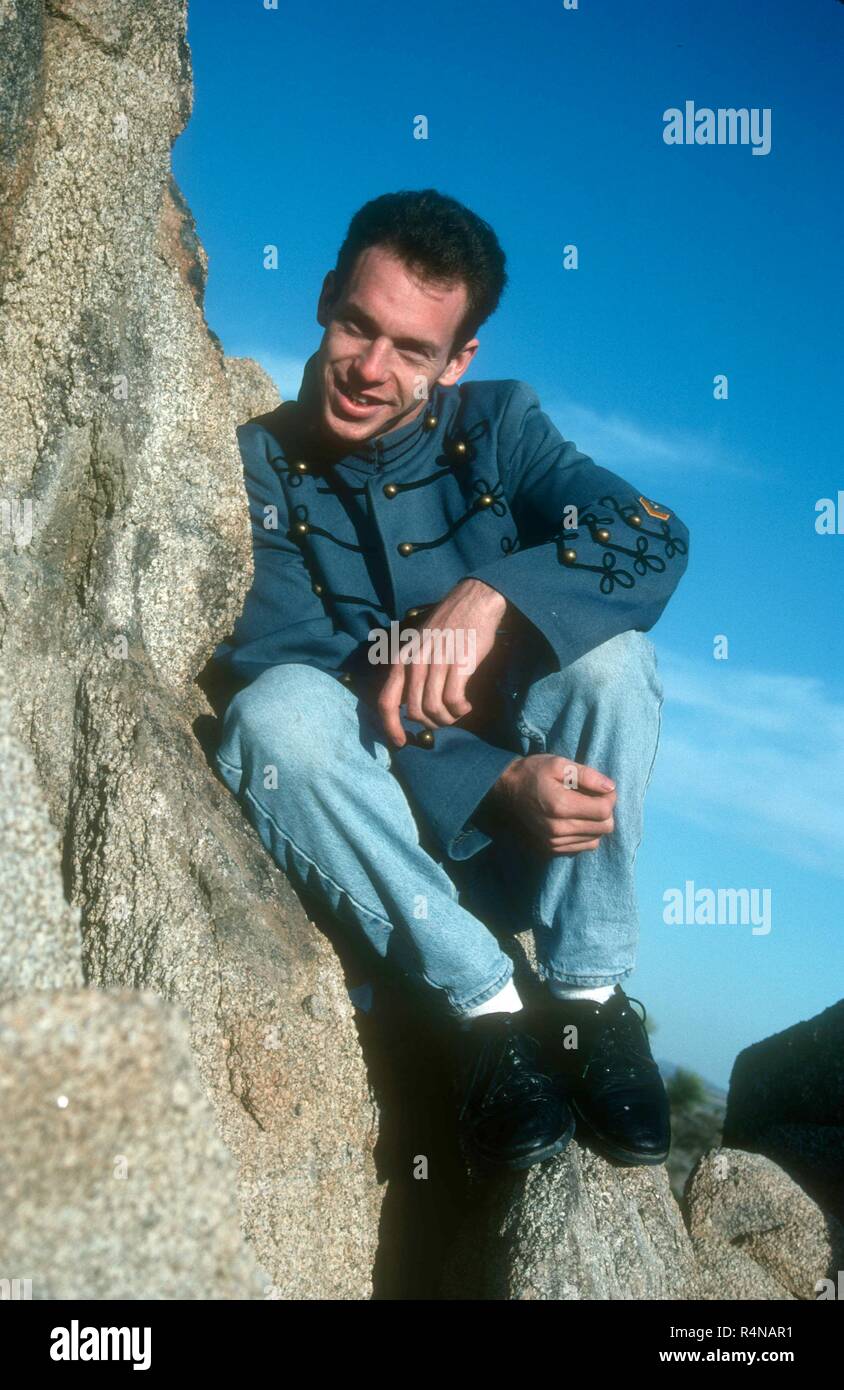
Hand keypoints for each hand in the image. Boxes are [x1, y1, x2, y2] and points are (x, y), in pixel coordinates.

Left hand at [377, 578, 506, 746]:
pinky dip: (460, 710)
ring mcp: (436, 662)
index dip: (390, 727)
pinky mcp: (459, 664)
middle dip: (429, 724)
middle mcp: (414, 662)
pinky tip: (466, 706)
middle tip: (443, 721)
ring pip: (434, 709)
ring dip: (447, 719)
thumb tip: (409, 707)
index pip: (386, 701)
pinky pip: (453, 700)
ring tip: (457, 714)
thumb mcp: (418, 645)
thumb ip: (410, 672)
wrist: (473, 601)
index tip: (400, 743)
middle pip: (414, 711)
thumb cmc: (447, 626)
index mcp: (401, 659)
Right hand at [491, 754, 616, 855]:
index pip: (604, 811)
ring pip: (596, 839)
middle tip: (595, 797)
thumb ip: (586, 775)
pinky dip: (586, 834)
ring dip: (596, 824)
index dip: (610, 797)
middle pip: (604, 827)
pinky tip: (577, 820)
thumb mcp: (559, 764)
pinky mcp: (552, 849)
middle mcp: (559, 829)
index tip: (603, 788)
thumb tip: (610, 787)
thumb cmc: (534, 772)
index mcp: (561, 806)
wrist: (509, 789)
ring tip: (584, 809)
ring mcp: (554, 842)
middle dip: (605, 811)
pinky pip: (584, 846)